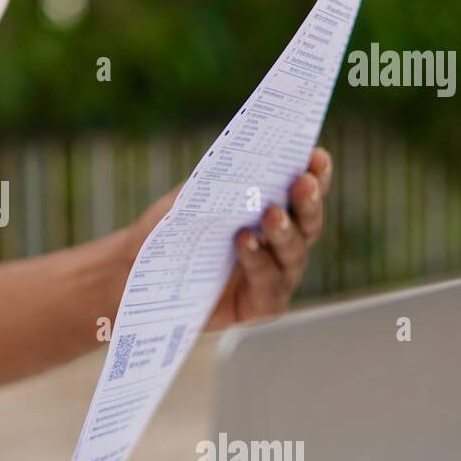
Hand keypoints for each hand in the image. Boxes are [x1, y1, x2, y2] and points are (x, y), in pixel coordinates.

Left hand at [123, 147, 333, 330]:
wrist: (144, 280)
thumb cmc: (170, 234)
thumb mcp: (182, 203)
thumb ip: (208, 186)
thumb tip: (231, 164)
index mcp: (271, 210)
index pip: (303, 192)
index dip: (315, 174)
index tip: (317, 156)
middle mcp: (282, 243)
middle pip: (308, 223)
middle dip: (308, 201)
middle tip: (302, 183)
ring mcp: (277, 276)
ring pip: (293, 253)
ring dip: (284, 232)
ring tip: (271, 214)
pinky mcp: (263, 304)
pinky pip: (269, 284)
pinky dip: (258, 261)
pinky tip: (244, 242)